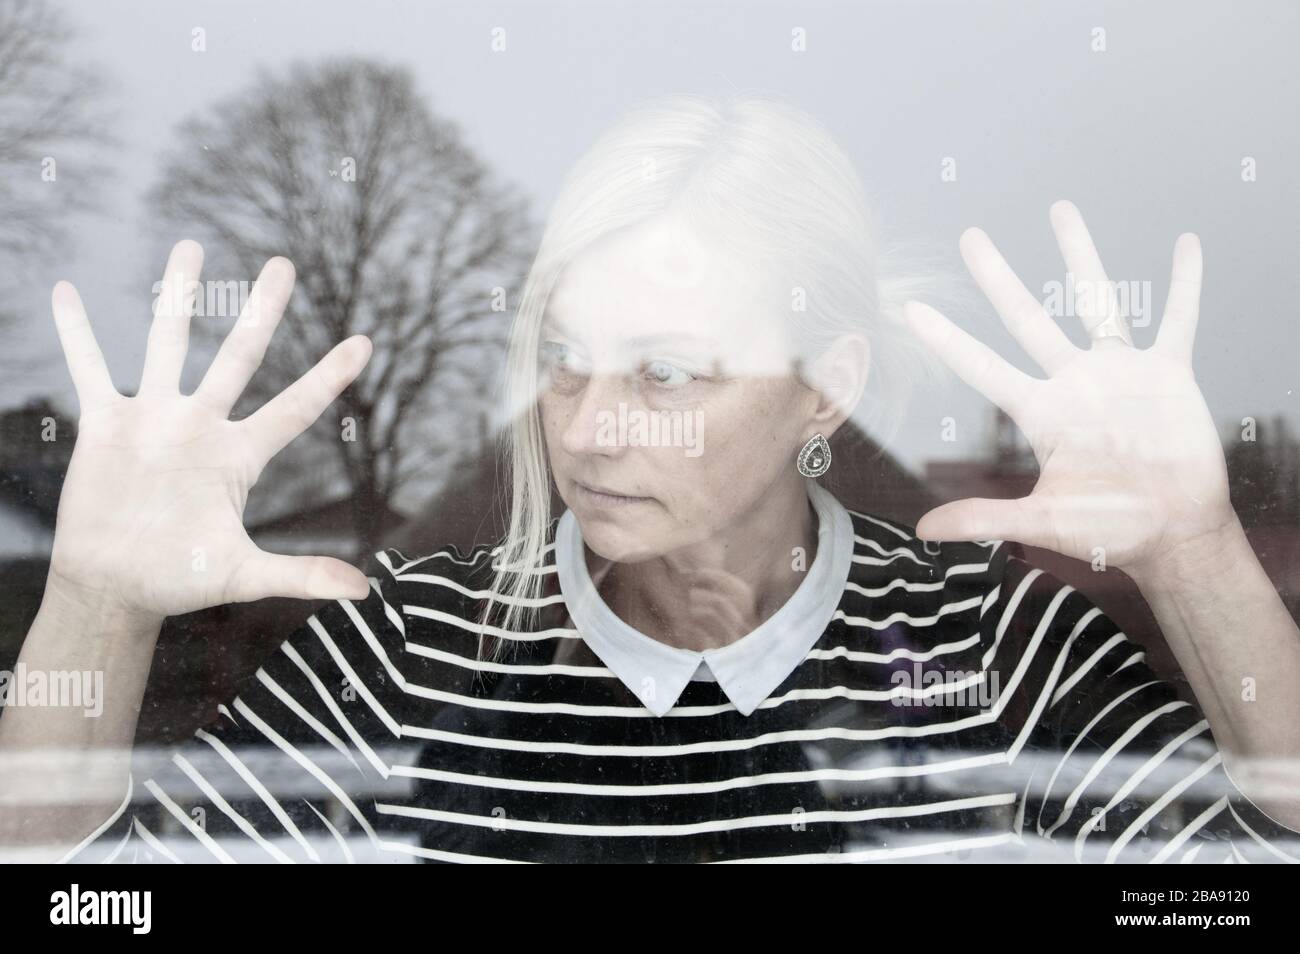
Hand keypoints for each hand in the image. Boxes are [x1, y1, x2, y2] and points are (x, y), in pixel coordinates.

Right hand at [47, 240, 373, 620]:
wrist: (114, 587)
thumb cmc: (180, 581)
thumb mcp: (243, 575)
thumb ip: (301, 575)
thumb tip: (363, 591)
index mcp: (240, 456)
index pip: (295, 407)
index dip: (329, 376)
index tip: (365, 342)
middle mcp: (202, 426)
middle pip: (238, 355)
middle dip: (260, 310)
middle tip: (283, 264)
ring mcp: (154, 419)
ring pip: (168, 343)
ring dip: (177, 296)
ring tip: (190, 245)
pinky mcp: (106, 425)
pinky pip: (89, 369)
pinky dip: (77, 333)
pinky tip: (66, 292)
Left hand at [901, 201, 1235, 574]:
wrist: (1174, 534)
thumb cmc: (1109, 531)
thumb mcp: (1042, 521)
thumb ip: (985, 518)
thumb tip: (923, 531)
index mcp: (1040, 412)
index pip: (981, 364)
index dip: (946, 337)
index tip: (911, 308)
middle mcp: (1073, 382)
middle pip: (1027, 316)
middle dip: (997, 277)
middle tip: (970, 237)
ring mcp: (1119, 373)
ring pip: (1094, 299)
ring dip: (1079, 255)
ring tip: (1061, 209)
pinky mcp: (1168, 374)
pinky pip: (1177, 319)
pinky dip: (1184, 284)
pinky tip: (1185, 245)